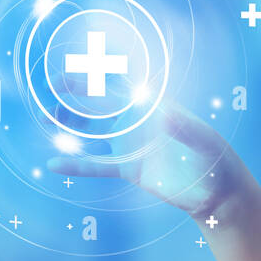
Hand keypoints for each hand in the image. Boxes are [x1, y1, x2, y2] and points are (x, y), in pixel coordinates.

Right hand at [44, 82, 249, 218]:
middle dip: (72, 96)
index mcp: (152, 105)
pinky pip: (97, 166)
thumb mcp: (202, 140)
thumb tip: (167, 113)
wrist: (215, 190)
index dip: (95, 74)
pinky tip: (53, 164)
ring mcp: (130, 144)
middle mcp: (137, 120)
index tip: (71, 69)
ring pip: (92, 130)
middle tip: (45, 92)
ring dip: (68, 125)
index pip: (119, 84)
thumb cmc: (214, 157)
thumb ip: (184, 127)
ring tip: (45, 121)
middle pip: (97, 103)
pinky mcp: (127, 168)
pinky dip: (76, 165)